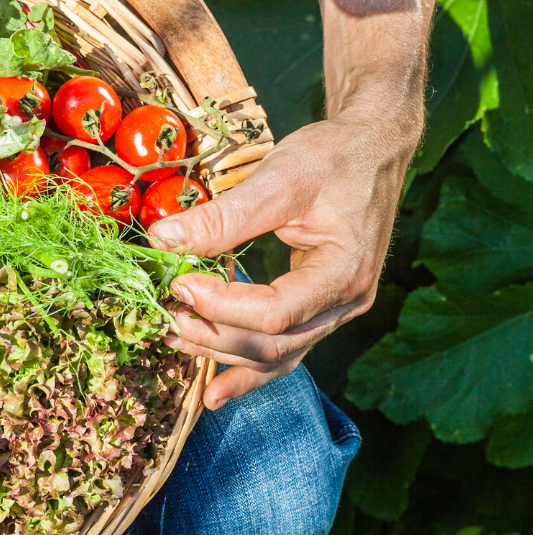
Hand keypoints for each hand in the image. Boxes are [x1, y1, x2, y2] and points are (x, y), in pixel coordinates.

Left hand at [148, 108, 411, 409]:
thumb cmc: (332, 157)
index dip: (222, 305)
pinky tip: (216, 387)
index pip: (276, 312)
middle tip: (164, 316)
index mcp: (343, 273)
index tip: (178, 283)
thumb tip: (162, 240)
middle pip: (275, 345)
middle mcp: (346, 302)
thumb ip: (222, 216)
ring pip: (278, 354)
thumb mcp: (278, 178)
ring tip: (174, 341)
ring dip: (223, 354)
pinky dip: (248, 365)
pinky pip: (285, 346)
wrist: (373, 147)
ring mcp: (337, 309)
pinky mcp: (321, 304)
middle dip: (215, 337)